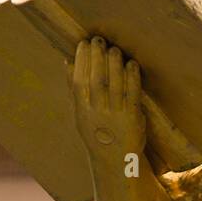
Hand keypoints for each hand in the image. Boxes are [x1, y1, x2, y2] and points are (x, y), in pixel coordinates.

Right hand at [71, 36, 144, 160]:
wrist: (116, 160)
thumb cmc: (98, 132)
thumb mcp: (81, 114)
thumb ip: (75, 89)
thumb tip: (67, 62)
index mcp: (83, 112)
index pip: (79, 82)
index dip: (81, 61)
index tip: (84, 43)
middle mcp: (98, 114)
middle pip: (97, 81)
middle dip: (97, 57)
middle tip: (99, 40)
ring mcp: (116, 116)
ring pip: (114, 85)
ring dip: (114, 63)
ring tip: (114, 49)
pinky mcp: (133, 118)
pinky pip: (133, 93)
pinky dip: (132, 77)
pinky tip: (132, 64)